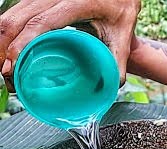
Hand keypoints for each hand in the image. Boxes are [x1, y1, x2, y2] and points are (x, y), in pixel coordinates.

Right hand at [0, 0, 139, 85]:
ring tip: (6, 70)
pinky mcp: (35, 0)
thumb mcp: (122, 36)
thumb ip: (117, 62)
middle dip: (4, 49)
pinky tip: (7, 53)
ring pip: (9, 17)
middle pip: (16, 20)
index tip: (13, 67)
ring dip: (2, 43)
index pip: (40, 23)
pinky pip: (13, 15)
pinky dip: (6, 35)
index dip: (21, 45)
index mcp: (75, 4)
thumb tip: (110, 88)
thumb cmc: (119, 10)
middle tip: (8, 77)